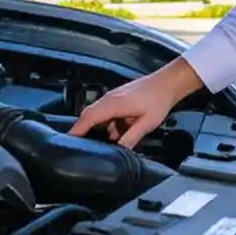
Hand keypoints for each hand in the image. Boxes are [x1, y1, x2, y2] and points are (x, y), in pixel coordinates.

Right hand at [68, 57, 203, 147]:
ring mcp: (113, 97)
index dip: (77, 130)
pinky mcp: (119, 98)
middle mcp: (109, 99)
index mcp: (113, 104)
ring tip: (102, 143)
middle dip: (83, 130)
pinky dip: (108, 124)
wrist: (168, 83)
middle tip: (80, 146)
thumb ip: (131, 137)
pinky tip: (117, 134)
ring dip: (99, 128)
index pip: (88, 117)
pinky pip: (107, 113)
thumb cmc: (158, 101)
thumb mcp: (146, 123)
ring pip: (98, 115)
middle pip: (89, 115)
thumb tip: (119, 151)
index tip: (68, 140)